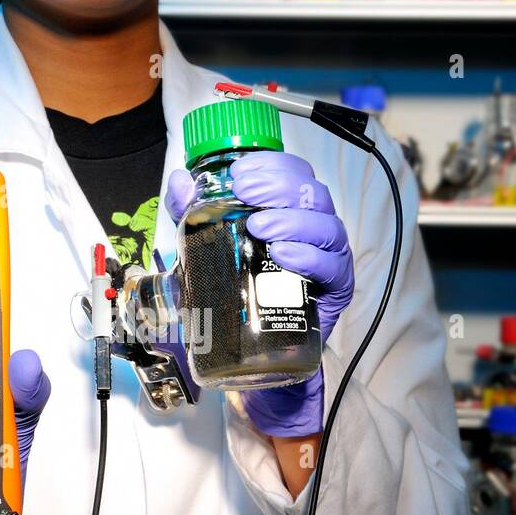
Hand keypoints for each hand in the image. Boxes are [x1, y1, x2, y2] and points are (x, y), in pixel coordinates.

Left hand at [165, 153, 354, 436]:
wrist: (247, 350)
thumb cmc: (232, 292)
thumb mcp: (203, 249)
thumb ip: (190, 214)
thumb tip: (180, 181)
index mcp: (289, 210)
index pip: (293, 172)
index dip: (271, 164)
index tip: (240, 172)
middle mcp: (314, 228)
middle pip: (312, 192)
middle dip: (279, 186)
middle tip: (245, 191)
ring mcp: (328, 258)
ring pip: (326, 226)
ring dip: (292, 220)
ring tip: (260, 227)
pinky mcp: (335, 290)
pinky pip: (332, 267)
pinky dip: (309, 257)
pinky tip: (282, 255)